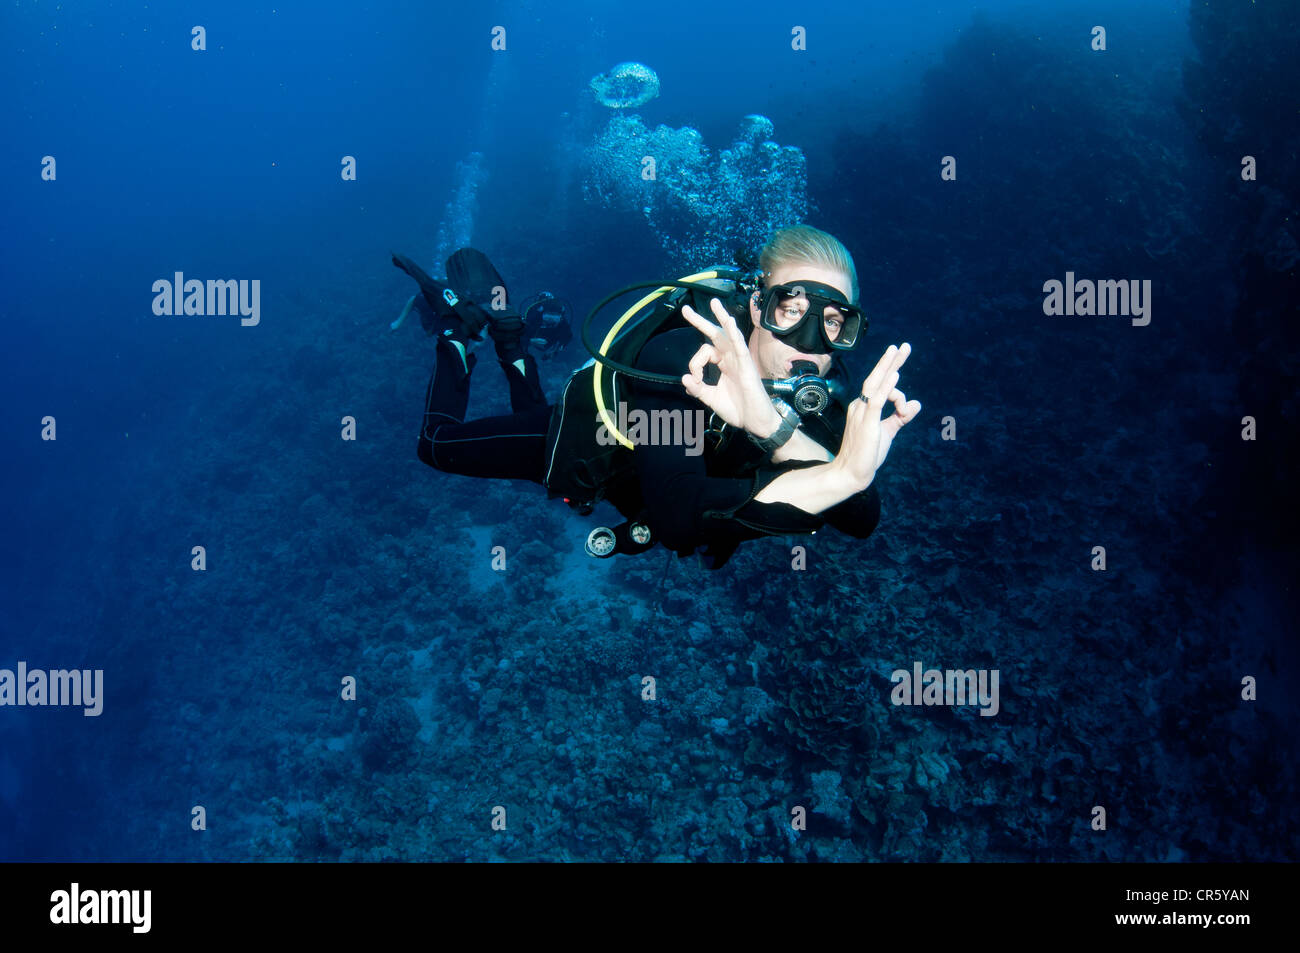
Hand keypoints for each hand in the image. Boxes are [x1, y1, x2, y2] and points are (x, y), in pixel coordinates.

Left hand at [679, 298, 780, 435]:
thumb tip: (684, 378)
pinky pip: (740, 346)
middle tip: (686, 309)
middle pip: (715, 334)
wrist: (756, 422)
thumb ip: (697, 389)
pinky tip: (729, 322)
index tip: (695, 380)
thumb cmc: (739, 410)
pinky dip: (734, 333)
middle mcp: (731, 358)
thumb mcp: (711, 399)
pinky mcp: (747, 366)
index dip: (694, 364)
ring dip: (721, 317)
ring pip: (729, 334)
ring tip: (714, 302)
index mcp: (724, 364)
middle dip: (700, 321)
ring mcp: (740, 360)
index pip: (704, 353)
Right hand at [833, 343, 921, 490]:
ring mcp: (862, 413)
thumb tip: (916, 403)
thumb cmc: (867, 453)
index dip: (893, 376)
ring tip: (898, 351)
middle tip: (902, 346)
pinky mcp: (867, 423)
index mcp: (864, 407)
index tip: (902, 360)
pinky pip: (877, 401)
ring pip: (876, 384)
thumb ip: (901, 416)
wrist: (852, 473)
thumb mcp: (888, 431)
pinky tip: (895, 376)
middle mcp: (861, 406)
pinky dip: (887, 387)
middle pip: (876, 378)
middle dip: (889, 361)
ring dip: (888, 367)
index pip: (881, 387)